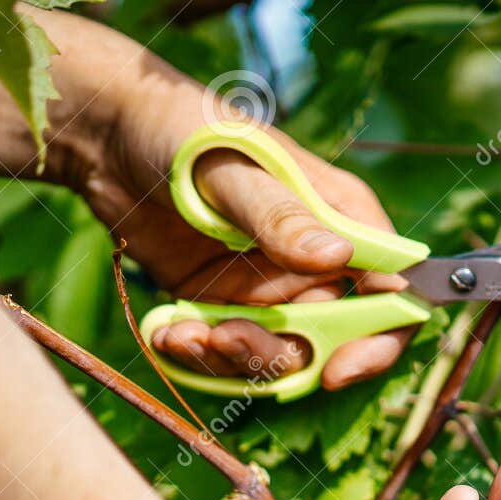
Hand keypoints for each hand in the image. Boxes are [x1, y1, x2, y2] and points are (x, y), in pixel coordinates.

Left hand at [64, 53, 415, 389]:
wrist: (108, 135)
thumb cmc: (182, 131)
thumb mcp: (231, 170)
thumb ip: (281, 217)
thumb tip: (340, 256)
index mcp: (339, 217)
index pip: (392, 289)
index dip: (380, 338)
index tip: (338, 368)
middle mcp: (314, 261)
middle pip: (335, 340)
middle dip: (286, 356)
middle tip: (229, 340)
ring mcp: (269, 287)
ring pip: (278, 355)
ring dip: (235, 359)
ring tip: (185, 336)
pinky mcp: (224, 305)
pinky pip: (229, 352)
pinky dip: (201, 355)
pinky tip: (167, 334)